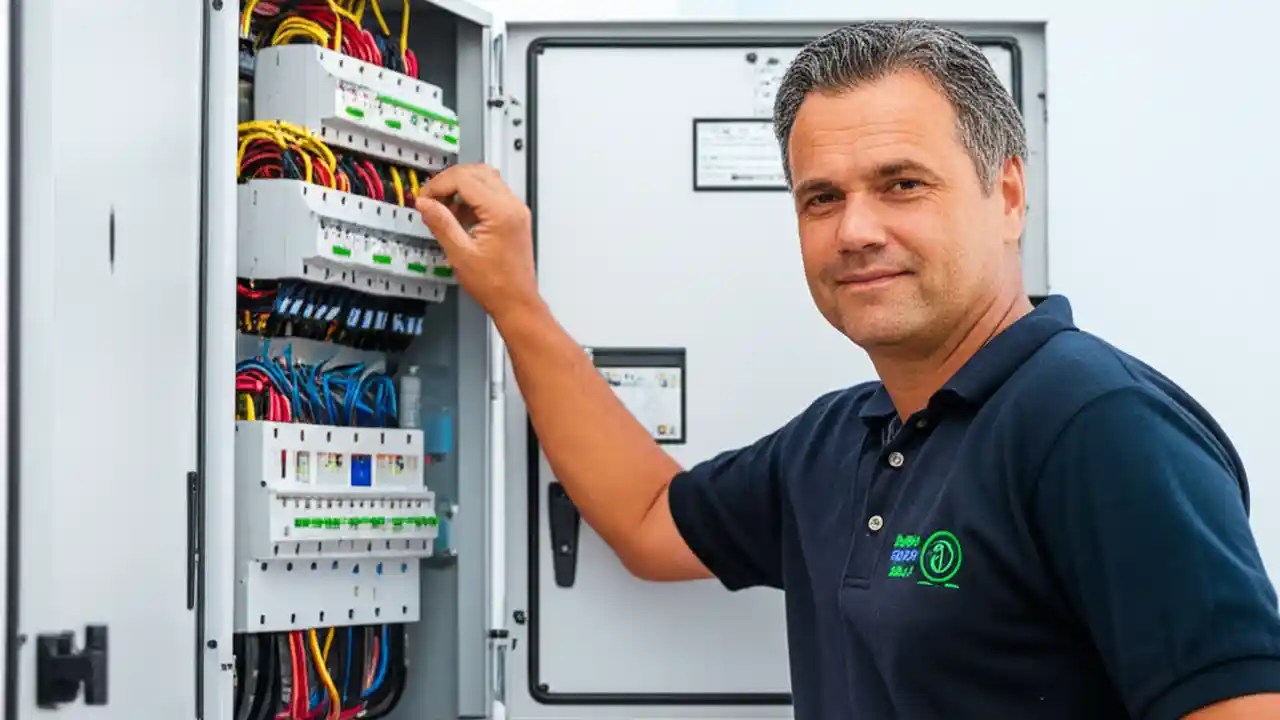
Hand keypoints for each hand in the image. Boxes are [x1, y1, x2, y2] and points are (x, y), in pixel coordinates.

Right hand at [414, 164, 539, 320]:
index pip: (464, 178)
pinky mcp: (514, 217)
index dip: (439, 185)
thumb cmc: (495, 285)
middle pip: (476, 172)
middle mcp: (513, 206)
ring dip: (461, 188)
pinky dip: (473, 198)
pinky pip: (492, 194)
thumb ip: (441, 223)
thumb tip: (424, 203)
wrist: (516, 301)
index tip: (425, 198)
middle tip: (432, 199)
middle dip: (449, 181)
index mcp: (501, 212)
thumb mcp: (459, 254)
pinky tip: (460, 217)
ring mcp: (516, 210)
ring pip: (485, 179)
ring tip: (445, 209)